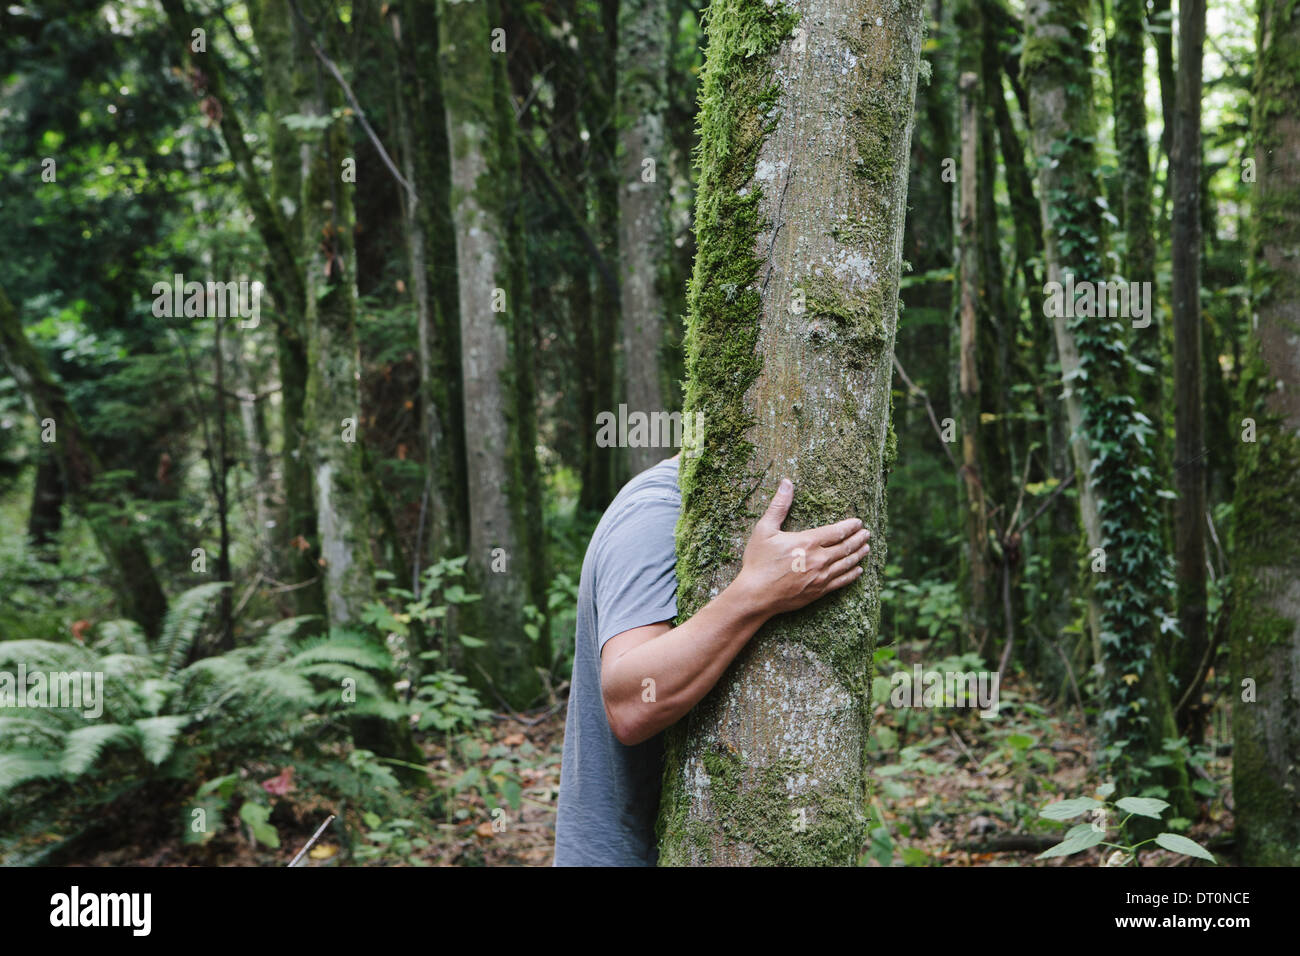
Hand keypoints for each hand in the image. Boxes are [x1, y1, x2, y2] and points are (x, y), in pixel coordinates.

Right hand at [734, 478, 870, 616]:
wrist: (755, 595)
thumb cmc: (758, 561)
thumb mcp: (764, 530)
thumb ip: (778, 506)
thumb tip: (786, 483)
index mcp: (807, 542)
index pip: (836, 531)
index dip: (850, 526)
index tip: (858, 522)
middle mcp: (818, 559)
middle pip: (845, 547)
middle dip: (858, 539)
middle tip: (867, 533)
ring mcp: (820, 577)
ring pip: (846, 564)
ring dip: (858, 555)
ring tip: (867, 548)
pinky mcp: (818, 591)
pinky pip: (841, 582)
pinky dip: (852, 575)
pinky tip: (858, 570)